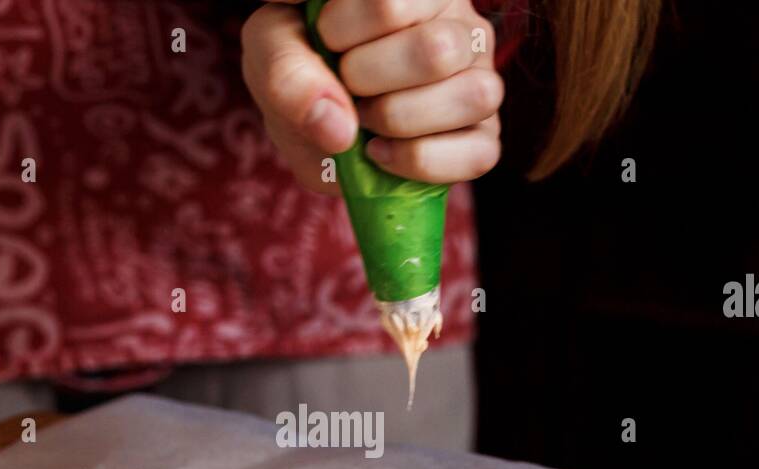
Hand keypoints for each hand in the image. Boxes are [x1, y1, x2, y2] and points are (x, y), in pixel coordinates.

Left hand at [241, 0, 502, 192]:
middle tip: (347, 85)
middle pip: (437, 50)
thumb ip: (287, 71)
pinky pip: (479, 154)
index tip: (325, 40)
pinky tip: (381, 153)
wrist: (309, 118)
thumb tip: (338, 126)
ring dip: (398, 120)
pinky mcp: (484, 138)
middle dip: (369, 80)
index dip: (342, 31)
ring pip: (474, 96)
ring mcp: (481, 81)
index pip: (391, 3)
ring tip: (366, 120)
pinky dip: (419, 162)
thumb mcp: (273, 51)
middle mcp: (462, 26)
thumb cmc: (301, 65)